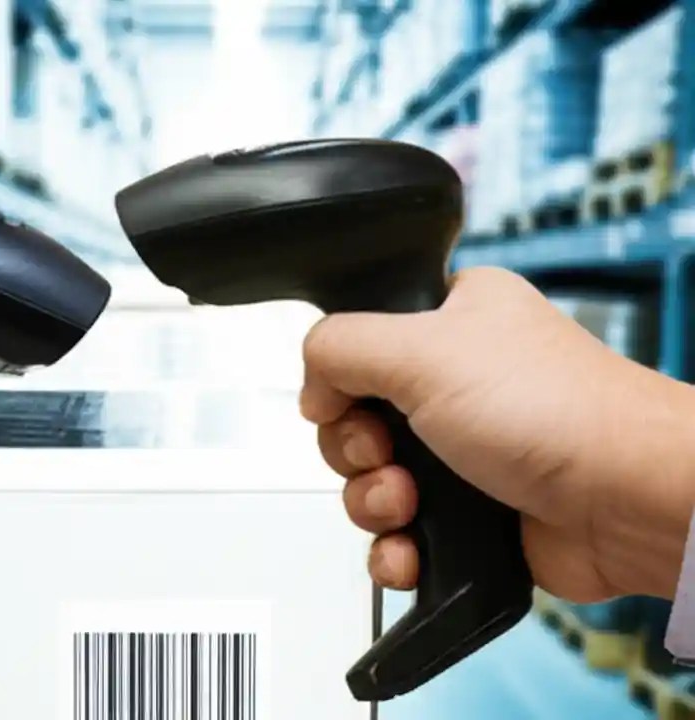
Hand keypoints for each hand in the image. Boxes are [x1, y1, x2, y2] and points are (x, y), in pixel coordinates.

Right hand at [300, 267, 694, 602]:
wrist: (627, 501)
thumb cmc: (555, 413)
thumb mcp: (420, 349)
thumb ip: (339, 347)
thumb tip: (312, 385)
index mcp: (452, 321)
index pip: (359, 344)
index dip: (340, 381)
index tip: (345, 402)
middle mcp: (457, 383)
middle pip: (354, 421)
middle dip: (356, 453)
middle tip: (388, 455)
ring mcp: (464, 451)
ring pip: (370, 483)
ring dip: (373, 503)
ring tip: (409, 506)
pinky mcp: (471, 514)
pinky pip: (401, 535)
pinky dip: (396, 549)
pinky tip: (411, 551)